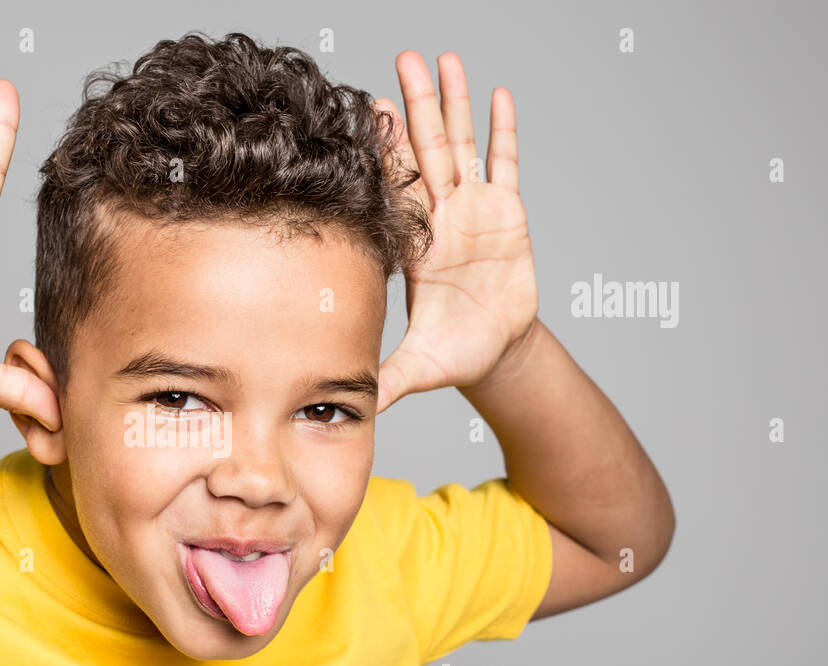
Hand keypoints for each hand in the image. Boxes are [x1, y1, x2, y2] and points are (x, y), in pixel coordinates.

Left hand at [374, 51, 538, 411]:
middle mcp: (440, 219)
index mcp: (416, 246)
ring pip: (462, 147)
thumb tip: (355, 406)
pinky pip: (506, 165)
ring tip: (444, 60)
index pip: (399, 191)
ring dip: (454, 105)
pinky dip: (503, 132)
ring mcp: (474, 211)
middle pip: (427, 153)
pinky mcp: (508, 213)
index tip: (367, 114)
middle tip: (402, 62)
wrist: (496, 349)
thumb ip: (390, 380)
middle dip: (415, 108)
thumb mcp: (421, 366)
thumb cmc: (456, 353)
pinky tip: (498, 95)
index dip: (387, 154)